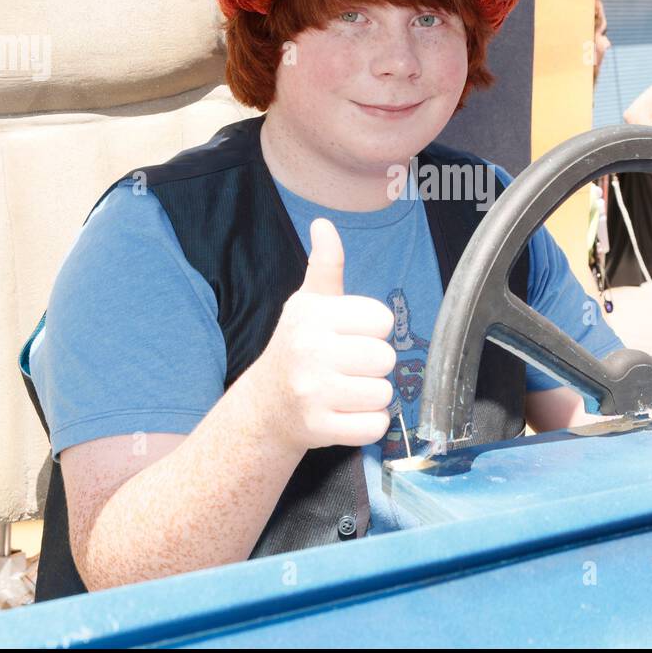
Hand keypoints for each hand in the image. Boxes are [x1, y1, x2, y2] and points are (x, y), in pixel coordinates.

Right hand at [250, 218, 395, 452]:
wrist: (265, 406)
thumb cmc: (297, 348)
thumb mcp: (308, 304)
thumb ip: (325, 265)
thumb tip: (324, 225)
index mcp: (312, 316)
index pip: (382, 320)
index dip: (372, 330)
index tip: (349, 337)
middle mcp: (310, 351)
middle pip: (386, 358)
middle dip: (373, 365)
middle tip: (347, 368)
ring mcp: (313, 392)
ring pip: (384, 393)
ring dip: (371, 395)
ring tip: (344, 390)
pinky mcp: (320, 428)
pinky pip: (375, 426)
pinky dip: (367, 424)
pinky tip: (344, 413)